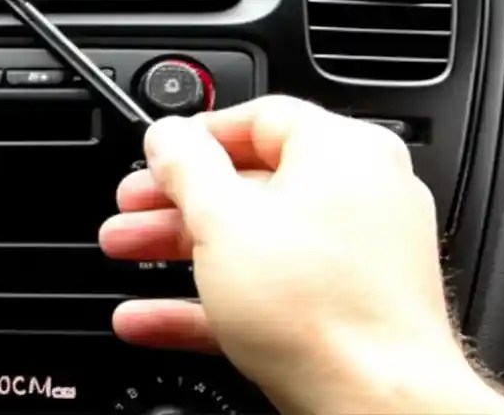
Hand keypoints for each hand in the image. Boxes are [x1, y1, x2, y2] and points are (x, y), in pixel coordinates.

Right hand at [99, 96, 503, 413]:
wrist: (377, 404)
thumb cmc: (320, 309)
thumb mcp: (223, 219)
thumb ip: (186, 165)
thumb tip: (168, 133)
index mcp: (343, 153)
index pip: (259, 118)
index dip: (195, 136)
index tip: (154, 154)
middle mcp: (359, 196)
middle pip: (248, 183)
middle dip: (174, 202)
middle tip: (131, 209)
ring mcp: (356, 257)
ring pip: (251, 240)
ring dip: (179, 249)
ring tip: (126, 254)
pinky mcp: (344, 310)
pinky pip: (265, 290)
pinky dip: (210, 298)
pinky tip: (154, 315)